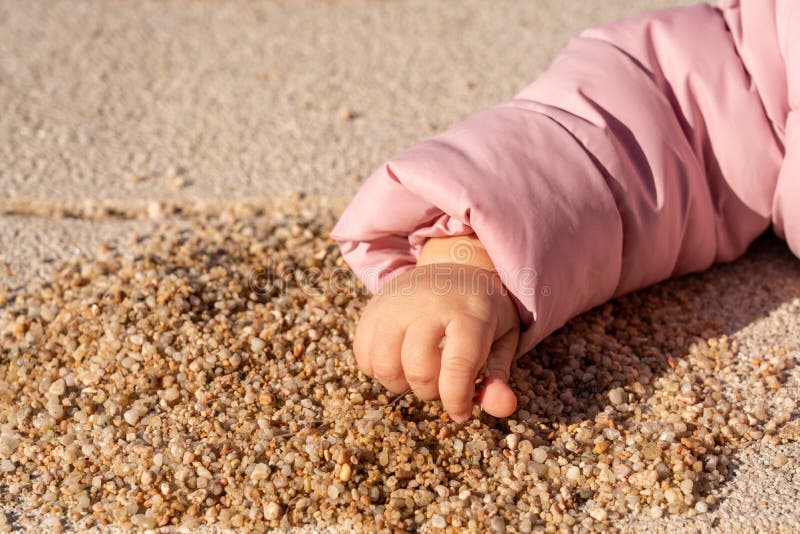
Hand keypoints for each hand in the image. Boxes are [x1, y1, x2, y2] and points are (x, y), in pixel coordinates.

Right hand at [353, 235, 519, 421]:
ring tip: (417, 373)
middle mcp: (429, 303)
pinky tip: (398, 361)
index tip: (461, 413)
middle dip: (430, 392)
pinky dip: (377, 370)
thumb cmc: (482, 311)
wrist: (454, 266)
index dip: (457, 399)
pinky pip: (363, 354)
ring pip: (384, 365)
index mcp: (469, 311)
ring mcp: (396, 303)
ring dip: (400, 384)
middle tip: (441, 383)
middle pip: (418, 368)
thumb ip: (500, 375)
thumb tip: (503, 408)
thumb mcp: (504, 337)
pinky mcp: (374, 307)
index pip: (457, 366)